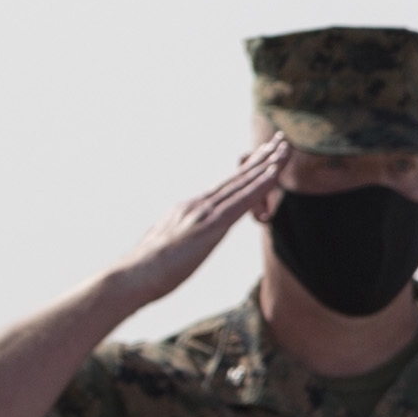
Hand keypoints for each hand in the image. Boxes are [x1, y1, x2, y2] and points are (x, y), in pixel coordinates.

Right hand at [109, 137, 289, 306]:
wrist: (131, 276)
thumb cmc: (149, 271)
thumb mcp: (173, 249)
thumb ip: (184, 239)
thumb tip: (186, 241)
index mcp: (191, 210)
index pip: (226, 188)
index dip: (248, 171)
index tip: (265, 155)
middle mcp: (198, 205)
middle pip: (237, 178)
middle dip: (262, 158)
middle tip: (282, 140)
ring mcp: (204, 213)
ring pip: (242, 184)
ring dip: (267, 165)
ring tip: (286, 147)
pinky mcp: (209, 227)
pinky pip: (241, 202)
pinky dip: (259, 187)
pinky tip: (275, 174)